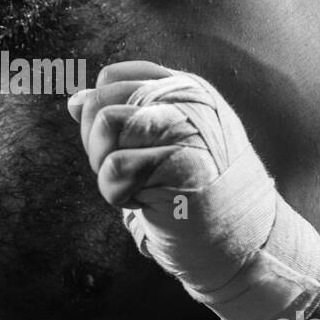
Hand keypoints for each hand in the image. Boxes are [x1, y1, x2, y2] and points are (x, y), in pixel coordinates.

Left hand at [67, 61, 274, 291]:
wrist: (245, 242)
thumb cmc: (196, 196)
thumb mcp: (159, 146)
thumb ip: (120, 117)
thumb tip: (74, 99)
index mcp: (184, 89)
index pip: (112, 77)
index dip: (99, 114)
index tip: (123, 148)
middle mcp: (189, 98)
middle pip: (102, 100)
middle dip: (97, 144)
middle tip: (129, 175)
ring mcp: (189, 126)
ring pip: (106, 125)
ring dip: (106, 169)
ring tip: (140, 187)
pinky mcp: (183, 161)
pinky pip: (115, 167)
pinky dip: (118, 194)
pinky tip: (149, 203)